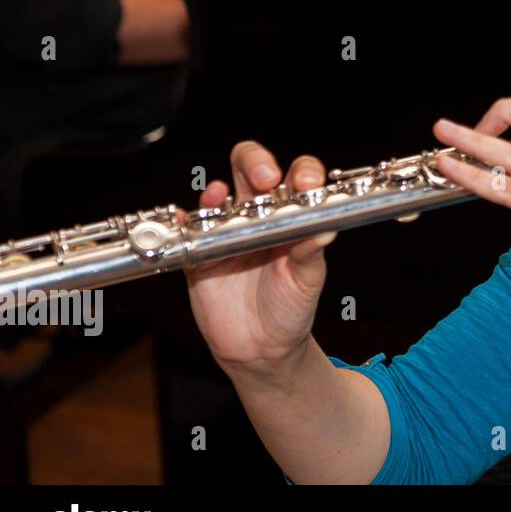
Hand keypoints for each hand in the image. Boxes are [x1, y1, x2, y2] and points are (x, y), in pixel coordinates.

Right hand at [184, 141, 334, 376]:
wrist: (262, 349)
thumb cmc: (292, 308)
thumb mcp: (308, 281)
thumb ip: (311, 254)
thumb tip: (326, 231)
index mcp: (292, 217)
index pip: (297, 177)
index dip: (302, 172)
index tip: (307, 185)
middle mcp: (259, 216)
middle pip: (252, 169)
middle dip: (256, 162)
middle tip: (265, 179)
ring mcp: (227, 232)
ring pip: (218, 196)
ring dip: (216, 191)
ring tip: (220, 195)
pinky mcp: (201, 254)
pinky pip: (187, 232)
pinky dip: (183, 222)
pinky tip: (186, 220)